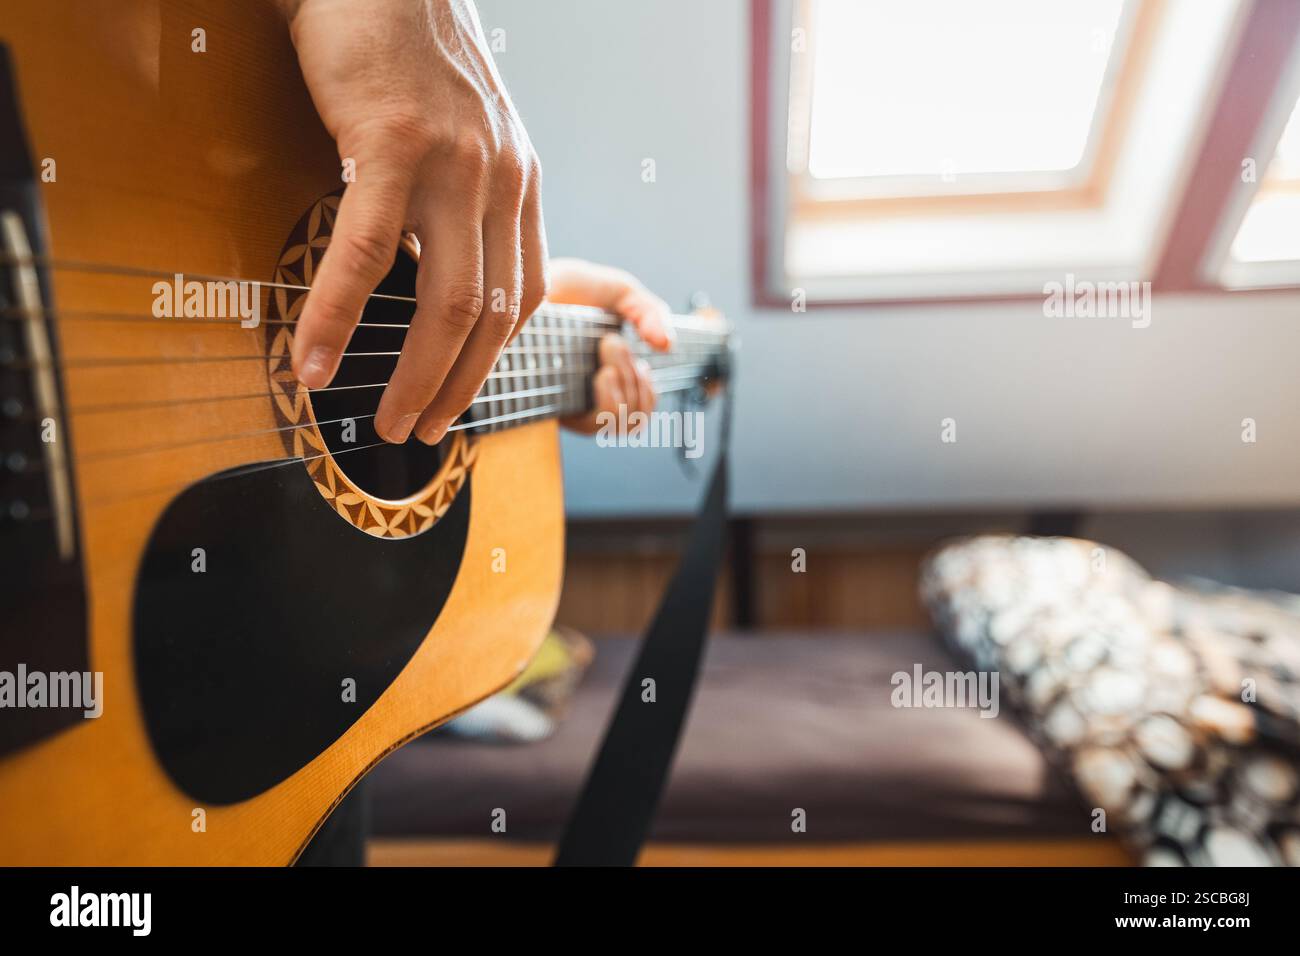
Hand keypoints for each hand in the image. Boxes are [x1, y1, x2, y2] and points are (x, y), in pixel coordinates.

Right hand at [280, 0, 547, 444]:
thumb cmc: (404, 52)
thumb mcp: (462, 133)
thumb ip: (462, 199)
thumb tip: (424, 264)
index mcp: (517, 182)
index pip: (524, 294)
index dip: (491, 359)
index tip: (459, 396)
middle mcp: (500, 180)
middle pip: (491, 316)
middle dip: (458, 388)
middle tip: (420, 432)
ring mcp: (453, 165)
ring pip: (447, 302)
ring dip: (414, 376)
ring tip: (383, 420)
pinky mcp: (393, 144)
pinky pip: (367, 254)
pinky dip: (339, 317)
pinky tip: (314, 360)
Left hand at [545, 259, 672, 434]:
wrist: (521, 282)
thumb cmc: (568, 290)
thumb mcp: (619, 292)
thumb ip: (650, 314)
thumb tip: (668, 347)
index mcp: (606, 376)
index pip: (639, 410)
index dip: (647, 391)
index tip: (643, 360)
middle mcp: (589, 397)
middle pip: (637, 415)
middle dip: (635, 375)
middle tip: (611, 341)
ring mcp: (573, 405)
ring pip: (624, 422)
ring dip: (627, 385)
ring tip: (606, 349)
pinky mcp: (552, 409)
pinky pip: (599, 426)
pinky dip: (613, 401)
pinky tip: (602, 375)